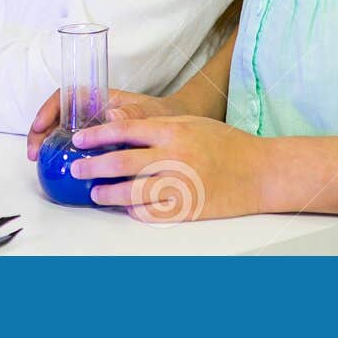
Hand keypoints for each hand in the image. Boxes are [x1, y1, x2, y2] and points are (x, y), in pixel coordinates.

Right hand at [25, 87, 179, 159]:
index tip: (41, 126)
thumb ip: (133, 114)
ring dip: (48, 146)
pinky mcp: (98, 147)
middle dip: (40, 132)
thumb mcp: (150, 114)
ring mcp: (93, 130)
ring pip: (62, 133)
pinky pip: (75, 150)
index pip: (66, 95)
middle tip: (34, 153)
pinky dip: (64, 158)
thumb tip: (111, 117)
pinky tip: (62, 173)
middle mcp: (92, 111)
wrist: (178, 130)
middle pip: (57, 116)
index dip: (48, 108)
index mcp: (100, 97)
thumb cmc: (163, 116)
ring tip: (40, 163)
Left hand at [69, 115, 274, 222]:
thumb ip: (155, 125)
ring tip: (95, 193)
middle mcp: (174, 157)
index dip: (97, 135)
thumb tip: (117, 123)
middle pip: (121, 162)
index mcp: (173, 131)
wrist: (261, 172)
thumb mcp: (190, 123)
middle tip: (76, 169)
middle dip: (93, 166)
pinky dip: (134, 211)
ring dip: (108, 193)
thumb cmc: (226, 144)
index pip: (125, 129)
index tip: (79, 140)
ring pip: (131, 192)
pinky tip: (126, 208)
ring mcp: (181, 185)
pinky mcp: (188, 209)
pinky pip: (151, 213)